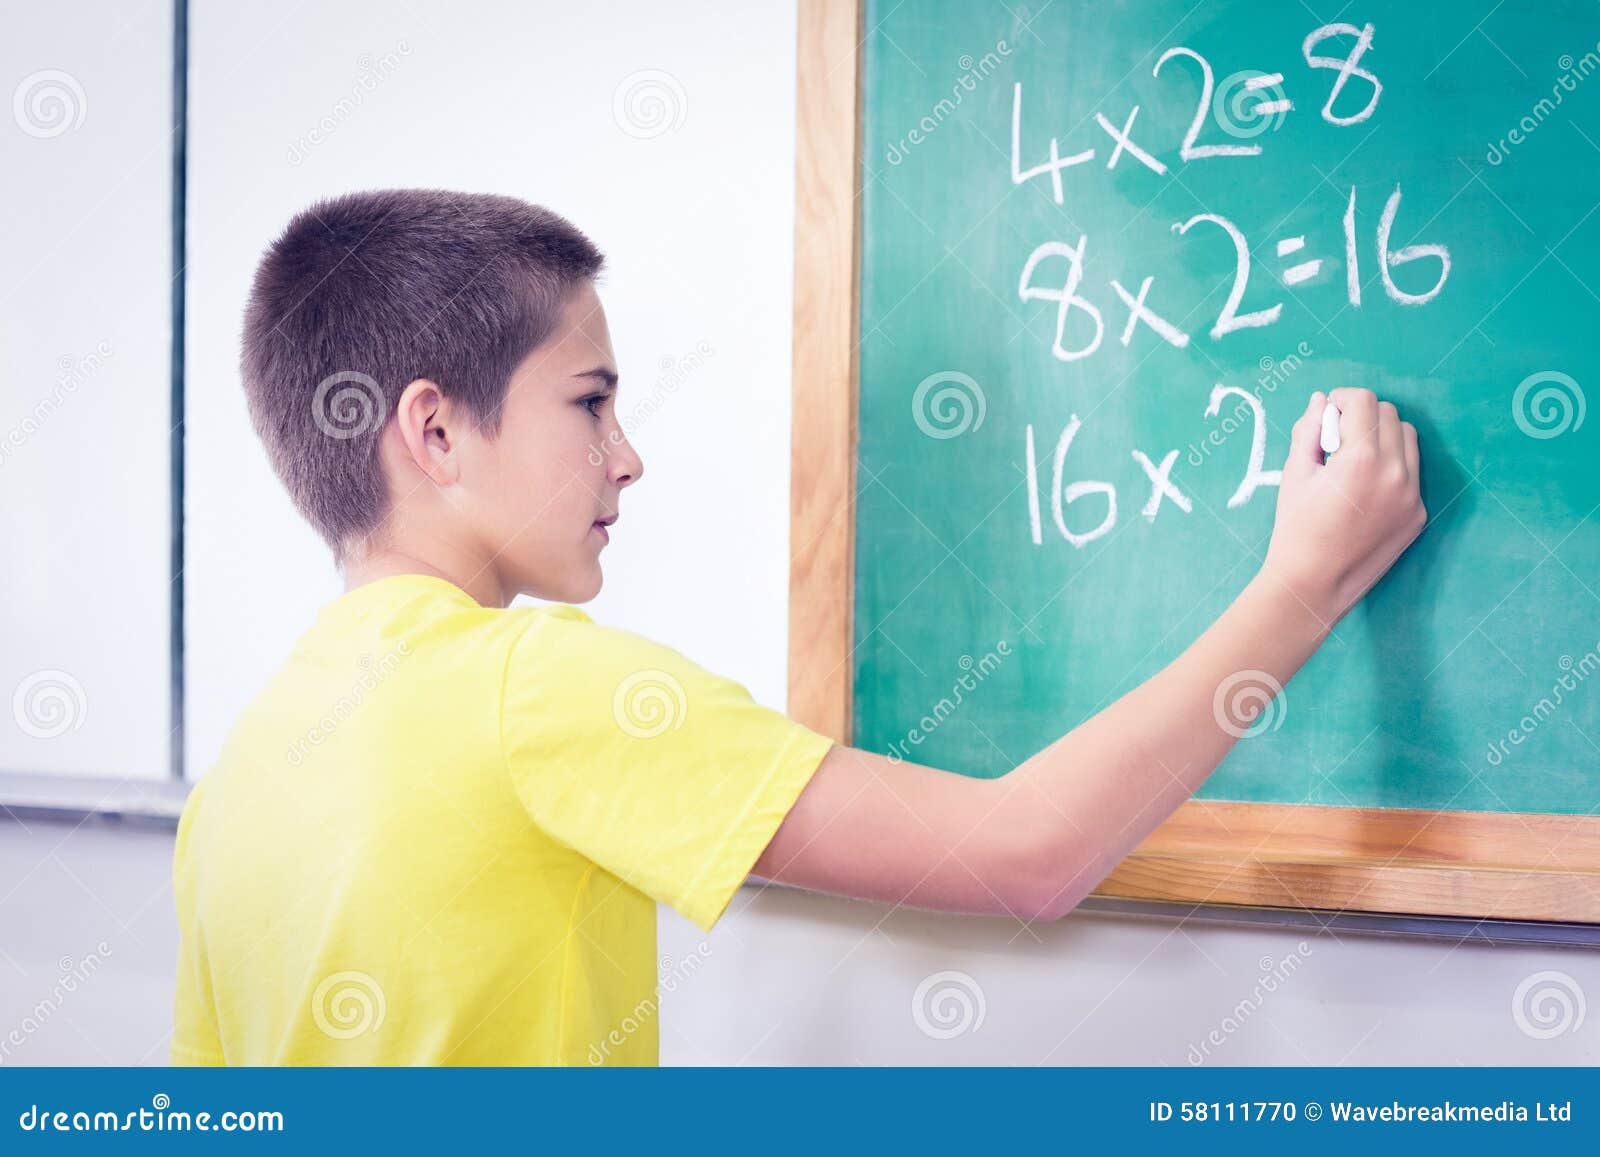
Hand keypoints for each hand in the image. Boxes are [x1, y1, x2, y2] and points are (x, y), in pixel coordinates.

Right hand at [1261, 387, 1426, 624]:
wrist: (1314, 584)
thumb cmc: (1296, 529)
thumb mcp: (1295, 474)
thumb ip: (1308, 431)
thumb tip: (1321, 402)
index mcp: (1361, 458)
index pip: (1363, 401)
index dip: (1341, 400)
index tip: (1327, 415)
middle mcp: (1395, 472)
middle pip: (1389, 414)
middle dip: (1362, 416)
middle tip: (1337, 438)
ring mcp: (1412, 494)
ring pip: (1407, 439)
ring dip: (1382, 437)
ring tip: (1354, 460)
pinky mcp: (1418, 514)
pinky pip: (1411, 472)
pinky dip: (1391, 466)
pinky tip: (1365, 488)